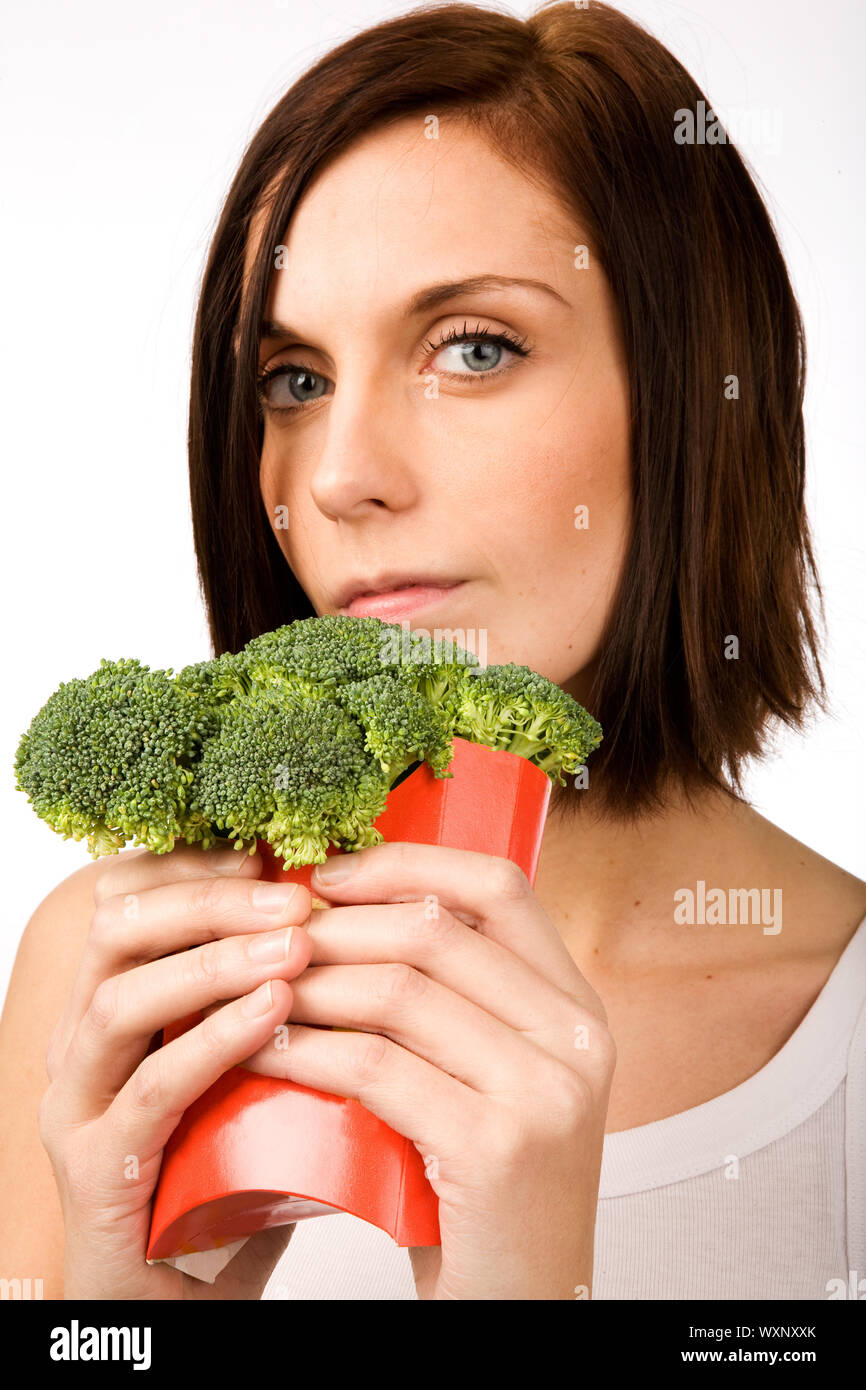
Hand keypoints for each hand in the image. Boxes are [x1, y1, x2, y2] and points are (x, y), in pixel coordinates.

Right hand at [37, 843, 312, 1299]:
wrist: (182, 1306)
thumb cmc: (225, 1183)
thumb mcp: (249, 1071)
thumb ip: (275, 1006)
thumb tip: (359, 925)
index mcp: (112, 1010)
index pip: (132, 900)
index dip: (199, 865)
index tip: (278, 852)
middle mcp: (80, 1049)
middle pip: (116, 929)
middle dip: (209, 897)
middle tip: (297, 894)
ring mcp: (78, 1110)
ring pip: (120, 1000)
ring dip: (215, 961)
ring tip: (298, 943)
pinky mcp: (97, 1173)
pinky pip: (150, 1090)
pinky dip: (214, 1040)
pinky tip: (274, 1014)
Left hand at [237, 841, 615, 1299]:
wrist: (520, 1309)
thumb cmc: (486, 1200)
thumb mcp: (493, 1083)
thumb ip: (454, 1006)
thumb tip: (347, 915)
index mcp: (576, 1007)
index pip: (498, 886)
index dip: (405, 864)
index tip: (329, 874)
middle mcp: (576, 1037)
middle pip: (434, 930)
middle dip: (333, 927)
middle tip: (269, 941)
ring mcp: (544, 1092)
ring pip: (396, 991)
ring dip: (306, 985)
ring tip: (254, 992)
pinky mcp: (496, 1148)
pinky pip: (373, 1066)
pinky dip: (304, 1050)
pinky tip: (265, 1051)